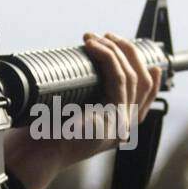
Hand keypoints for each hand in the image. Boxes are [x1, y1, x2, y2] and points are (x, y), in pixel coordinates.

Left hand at [4, 31, 161, 188]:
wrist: (37, 152)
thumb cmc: (48, 131)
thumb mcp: (74, 109)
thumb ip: (87, 96)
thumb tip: (86, 65)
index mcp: (118, 126)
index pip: (145, 97)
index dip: (150, 75)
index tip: (140, 53)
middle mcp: (124, 126)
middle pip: (142, 82)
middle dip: (129, 52)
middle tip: (109, 36)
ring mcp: (121, 123)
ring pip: (131, 77)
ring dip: (115, 50)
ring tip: (95, 38)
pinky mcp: (113, 117)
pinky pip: (118, 79)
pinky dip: (108, 58)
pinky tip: (95, 48)